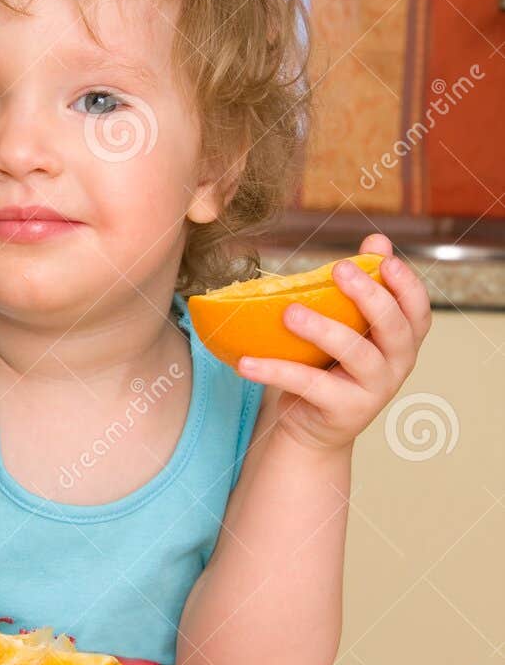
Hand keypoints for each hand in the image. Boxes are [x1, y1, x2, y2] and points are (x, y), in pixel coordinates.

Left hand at [236, 233, 432, 451]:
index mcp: (403, 339)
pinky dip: (276, 371)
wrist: (314, 424)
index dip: (407, 285)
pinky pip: (310, 386)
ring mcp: (374, 390)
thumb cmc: (334, 363)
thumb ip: (363, 285)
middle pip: (392, 328)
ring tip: (289, 313)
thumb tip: (377, 239)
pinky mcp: (344, 411)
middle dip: (369, 296)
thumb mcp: (351, 325)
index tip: (385, 260)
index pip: (418, 310)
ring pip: (355, 355)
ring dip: (322, 330)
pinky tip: (247, 362)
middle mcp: (397, 365)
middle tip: (339, 269)